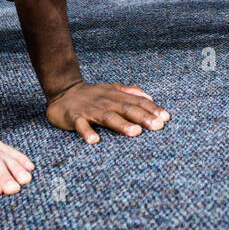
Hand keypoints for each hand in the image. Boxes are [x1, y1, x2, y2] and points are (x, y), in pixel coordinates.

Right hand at [46, 81, 169, 144]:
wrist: (62, 92)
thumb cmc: (92, 94)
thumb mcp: (112, 90)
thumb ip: (130, 92)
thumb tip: (149, 97)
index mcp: (116, 96)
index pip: (137, 102)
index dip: (152, 109)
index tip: (166, 118)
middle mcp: (106, 102)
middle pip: (127, 109)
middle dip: (143, 117)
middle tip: (157, 126)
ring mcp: (90, 110)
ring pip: (108, 117)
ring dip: (121, 124)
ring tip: (135, 132)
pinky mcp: (74, 117)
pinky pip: (81, 125)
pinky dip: (87, 132)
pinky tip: (94, 140)